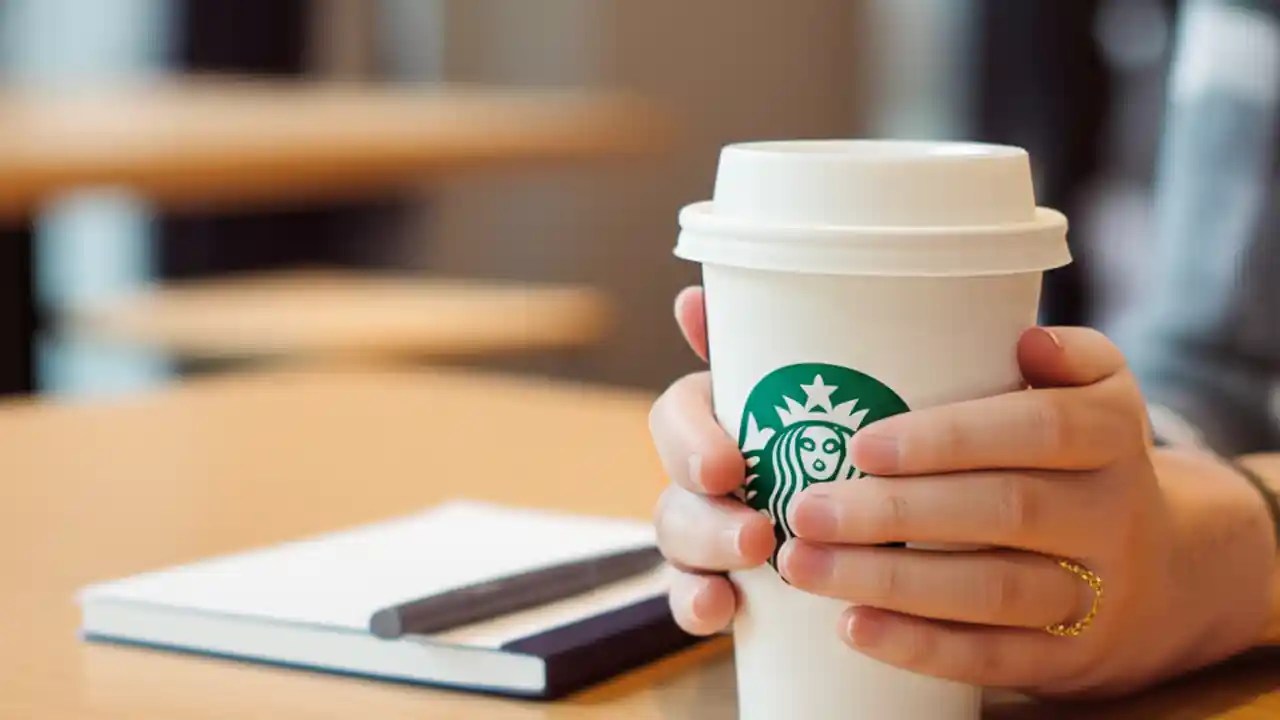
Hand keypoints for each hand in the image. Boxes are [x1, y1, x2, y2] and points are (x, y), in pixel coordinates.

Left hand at [650, 286, 1274, 695]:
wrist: (1156, 563)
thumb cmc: (1055, 445)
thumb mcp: (1044, 378)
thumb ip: (938, 333)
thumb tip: (716, 302)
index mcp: (1104, 422)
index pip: (1038, 423)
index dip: (951, 436)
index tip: (860, 444)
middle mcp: (1112, 501)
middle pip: (1003, 508)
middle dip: (894, 515)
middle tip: (800, 511)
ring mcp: (1096, 583)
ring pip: (993, 588)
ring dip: (891, 581)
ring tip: (800, 569)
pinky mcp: (1072, 649)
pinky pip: (998, 655)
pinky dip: (922, 645)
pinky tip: (852, 630)